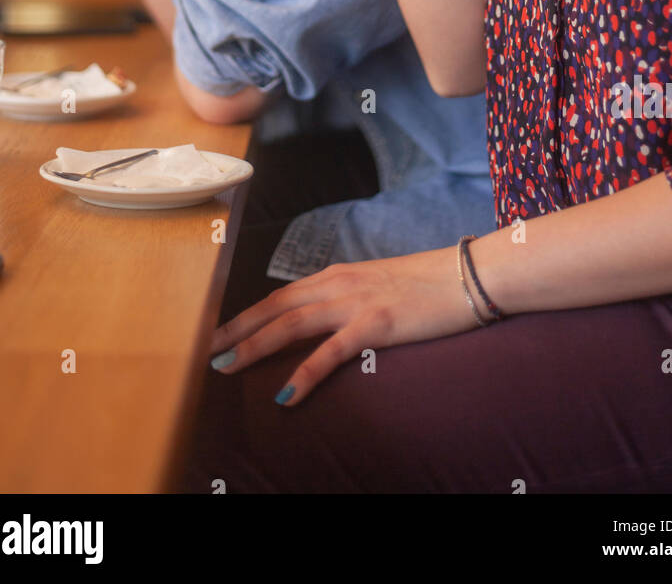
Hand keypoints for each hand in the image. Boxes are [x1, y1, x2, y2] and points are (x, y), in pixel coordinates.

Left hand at [209, 245, 479, 404]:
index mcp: (337, 275)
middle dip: (234, 330)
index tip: (217, 334)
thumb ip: (349, 301)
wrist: (470, 275)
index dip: (245, 315)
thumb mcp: (378, 288)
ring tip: (224, 368)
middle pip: (273, 307)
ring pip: (290, 324)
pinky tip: (285, 396)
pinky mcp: (376, 324)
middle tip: (201, 352)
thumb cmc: (429, 285)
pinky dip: (303, 373)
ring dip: (253, 347)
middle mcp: (338, 283)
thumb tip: (325, 322)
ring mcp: (355, 302)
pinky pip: (330, 352)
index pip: (279, 296)